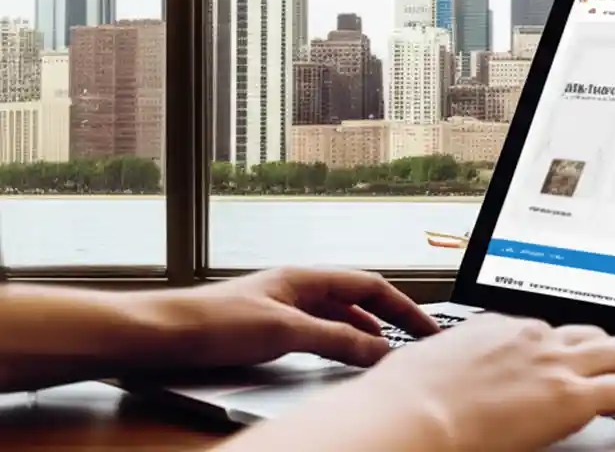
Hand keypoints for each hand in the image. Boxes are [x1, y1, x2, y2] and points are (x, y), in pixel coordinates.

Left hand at [155, 267, 438, 369]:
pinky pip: (318, 334)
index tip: (429, 329)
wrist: (160, 335)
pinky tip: (340, 361)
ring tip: (385, 356)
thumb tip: (379, 351)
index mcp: (307, 278)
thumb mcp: (286, 332)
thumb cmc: (214, 322)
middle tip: (415, 343)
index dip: (405, 307)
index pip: (372, 286)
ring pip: (339, 318)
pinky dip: (339, 346)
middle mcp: (298, 289)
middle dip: (391, 320)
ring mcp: (283, 309)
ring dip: (365, 335)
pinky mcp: (267, 331)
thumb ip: (337, 340)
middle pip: (359, 301)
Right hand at [217, 314, 614, 451]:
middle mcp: (530, 336)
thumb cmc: (401, 401)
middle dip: (605, 354)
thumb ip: (446, 369)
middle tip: (614, 376)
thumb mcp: (424, 370)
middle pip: (587, 334)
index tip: (564, 367)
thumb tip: (434, 380)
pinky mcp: (572, 396)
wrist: (409, 415)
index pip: (543, 332)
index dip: (560, 352)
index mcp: (495, 329)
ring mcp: (554, 362)